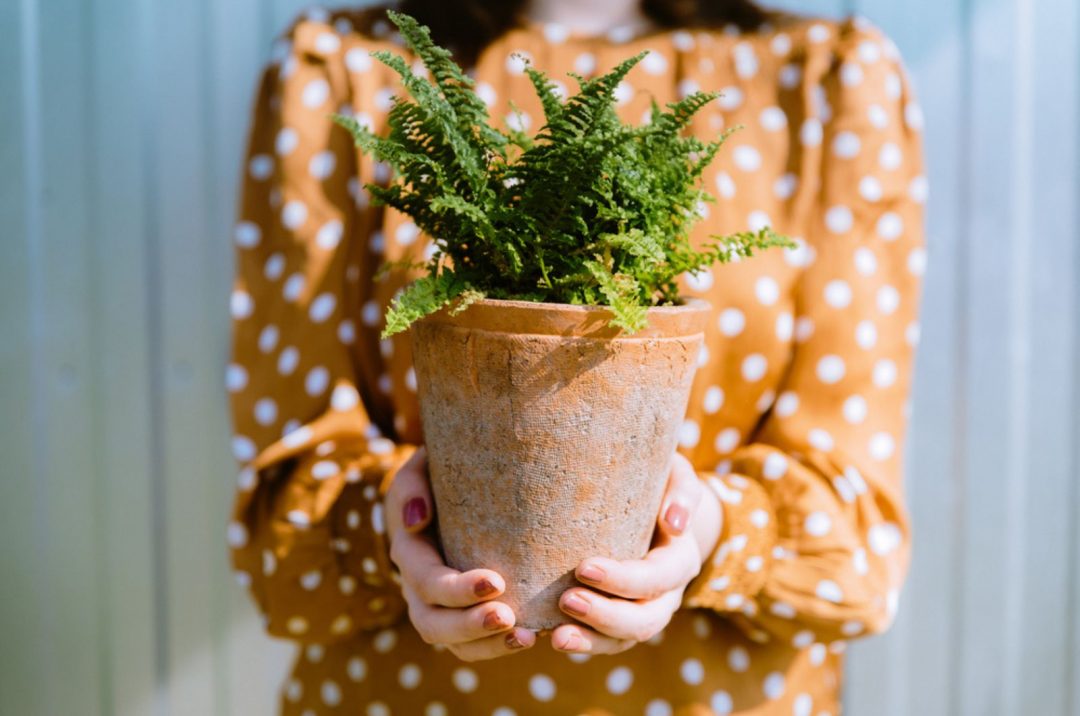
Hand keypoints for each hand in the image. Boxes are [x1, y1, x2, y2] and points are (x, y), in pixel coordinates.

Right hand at [385, 448, 536, 660]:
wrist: (445, 495)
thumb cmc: (437, 478)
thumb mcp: (418, 471)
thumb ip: (413, 485)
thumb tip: (418, 518)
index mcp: (409, 553)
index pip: (428, 581)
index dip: (458, 589)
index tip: (496, 582)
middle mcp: (418, 589)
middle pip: (433, 624)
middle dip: (471, 626)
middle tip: (509, 618)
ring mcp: (438, 608)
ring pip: (454, 644)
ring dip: (489, 645)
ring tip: (528, 637)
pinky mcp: (461, 616)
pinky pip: (473, 646)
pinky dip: (498, 648)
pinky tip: (530, 638)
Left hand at [551, 453, 721, 653]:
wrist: (651, 505)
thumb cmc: (658, 482)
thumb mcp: (675, 475)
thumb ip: (681, 491)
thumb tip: (675, 522)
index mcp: (679, 559)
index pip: (656, 578)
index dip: (623, 580)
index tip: (582, 567)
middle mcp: (667, 594)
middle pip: (644, 620)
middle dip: (605, 615)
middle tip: (566, 601)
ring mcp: (645, 611)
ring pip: (623, 640)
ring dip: (590, 640)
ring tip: (555, 636)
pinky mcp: (620, 620)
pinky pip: (605, 642)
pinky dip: (582, 644)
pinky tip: (550, 638)